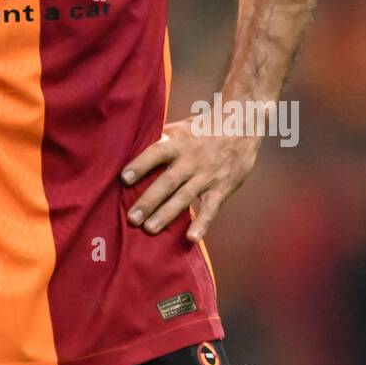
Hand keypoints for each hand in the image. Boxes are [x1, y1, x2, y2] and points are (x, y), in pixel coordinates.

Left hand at [120, 117, 259, 242]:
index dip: (140, 165)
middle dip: (149, 200)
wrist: (241, 126)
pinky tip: (191, 238)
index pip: (156, 153)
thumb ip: (160, 139)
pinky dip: (201, 224)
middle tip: (132, 217)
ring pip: (184, 197)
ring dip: (166, 214)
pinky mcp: (221, 189)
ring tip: (149, 229)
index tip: (124, 178)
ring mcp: (206, 176)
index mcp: (178, 143)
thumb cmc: (203, 128)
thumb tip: (133, 145)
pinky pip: (210, 209)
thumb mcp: (180, 127)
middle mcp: (191, 161)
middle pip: (167, 182)